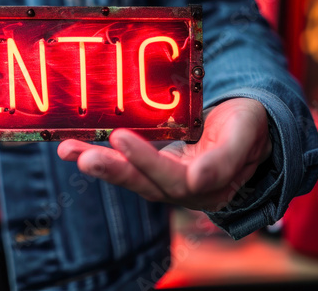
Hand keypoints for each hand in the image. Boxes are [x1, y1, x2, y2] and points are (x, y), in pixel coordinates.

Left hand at [58, 98, 271, 210]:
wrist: (250, 127)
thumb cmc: (250, 127)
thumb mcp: (246, 135)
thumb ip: (224, 159)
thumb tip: (198, 180)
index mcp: (210, 187)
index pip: (174, 178)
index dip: (146, 161)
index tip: (121, 138)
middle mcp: (184, 190)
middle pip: (143, 183)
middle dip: (111, 169)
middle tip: (81, 156)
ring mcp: (166, 180)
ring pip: (129, 175)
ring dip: (97, 162)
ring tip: (67, 150)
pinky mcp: (152, 168)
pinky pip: (124, 164)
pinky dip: (98, 155)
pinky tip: (71, 147)